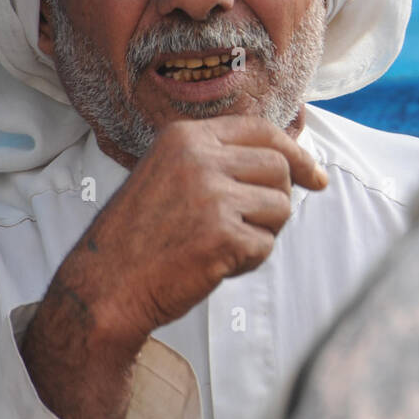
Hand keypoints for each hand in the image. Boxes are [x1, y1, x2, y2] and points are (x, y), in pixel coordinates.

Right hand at [21, 115, 327, 418]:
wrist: (104, 288)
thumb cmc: (141, 237)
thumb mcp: (170, 175)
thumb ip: (218, 160)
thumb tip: (291, 162)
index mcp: (186, 137)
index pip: (261, 130)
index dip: (296, 153)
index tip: (315, 177)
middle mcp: (198, 158)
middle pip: (279, 168)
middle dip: (277, 200)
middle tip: (249, 226)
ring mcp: (211, 195)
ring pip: (280, 207)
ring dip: (263, 233)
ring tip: (222, 245)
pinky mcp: (222, 235)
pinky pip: (266, 246)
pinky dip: (248, 261)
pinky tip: (215, 265)